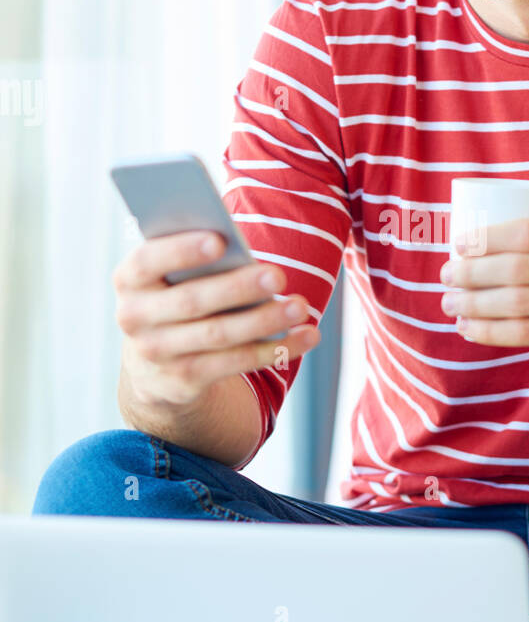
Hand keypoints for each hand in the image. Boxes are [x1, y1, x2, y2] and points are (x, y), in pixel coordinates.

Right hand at [114, 230, 319, 407]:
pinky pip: (236, 362)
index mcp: (129, 280)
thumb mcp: (171, 277)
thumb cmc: (175, 298)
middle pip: (192, 301)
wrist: (153, 369)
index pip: (147, 261)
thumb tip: (241, 252)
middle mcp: (134, 318)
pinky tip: (306, 335)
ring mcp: (158, 353)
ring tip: (300, 306)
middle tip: (277, 276)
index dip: (181, 251)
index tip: (220, 240)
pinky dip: (275, 349)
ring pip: (219, 335)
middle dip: (237, 288)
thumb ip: (193, 260)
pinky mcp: (185, 381)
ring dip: (264, 321)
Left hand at [438, 200, 528, 361]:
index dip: (487, 238)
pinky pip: (526, 334)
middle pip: (517, 270)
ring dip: (474, 305)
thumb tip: (501, 195)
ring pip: (517, 304)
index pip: (528, 232)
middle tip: (446, 275)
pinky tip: (468, 329)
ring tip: (449, 303)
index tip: (457, 244)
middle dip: (472, 273)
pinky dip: (490, 332)